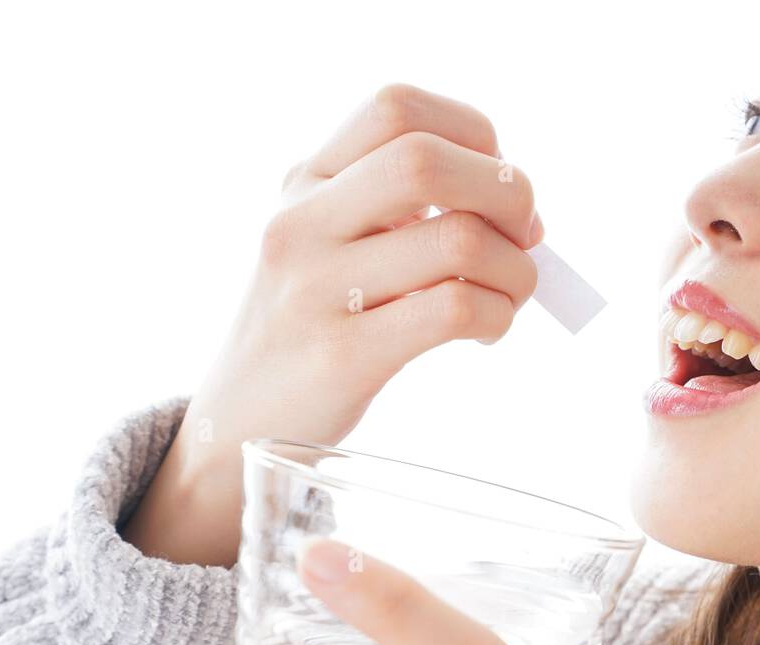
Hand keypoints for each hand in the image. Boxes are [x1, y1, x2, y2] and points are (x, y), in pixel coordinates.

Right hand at [124, 84, 541, 567]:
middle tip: (525, 238)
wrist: (234, 421)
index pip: (397, 107)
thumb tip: (526, 216)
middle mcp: (302, 221)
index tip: (497, 183)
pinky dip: (496, 315)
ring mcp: (316, 288)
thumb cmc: (309, 330)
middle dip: (509, 194)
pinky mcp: (341, 355)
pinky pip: (452, 309)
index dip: (473, 133)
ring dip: (514, 270)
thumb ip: (407, 215)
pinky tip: (485, 330)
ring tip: (508, 296)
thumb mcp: (332, 247)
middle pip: (428, 161)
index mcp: (305, 181)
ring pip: (456, 240)